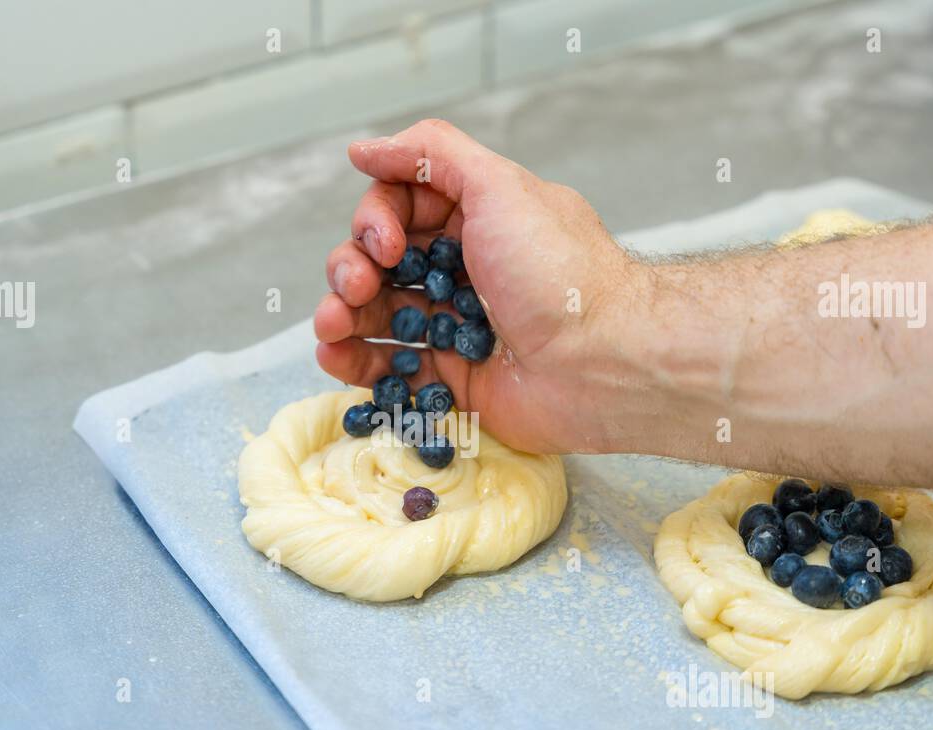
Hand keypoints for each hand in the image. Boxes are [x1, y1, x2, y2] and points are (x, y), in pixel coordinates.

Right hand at [315, 119, 642, 453]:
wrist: (603, 363)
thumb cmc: (558, 274)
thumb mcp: (501, 187)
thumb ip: (432, 154)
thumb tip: (364, 147)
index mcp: (476, 221)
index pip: (398, 209)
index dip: (376, 222)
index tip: (386, 244)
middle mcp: (463, 270)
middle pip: (378, 263)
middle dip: (350, 270)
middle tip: (355, 287)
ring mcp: (454, 326)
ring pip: (376, 316)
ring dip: (340, 315)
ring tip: (329, 327)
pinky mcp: (453, 380)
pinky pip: (391, 369)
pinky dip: (354, 363)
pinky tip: (334, 357)